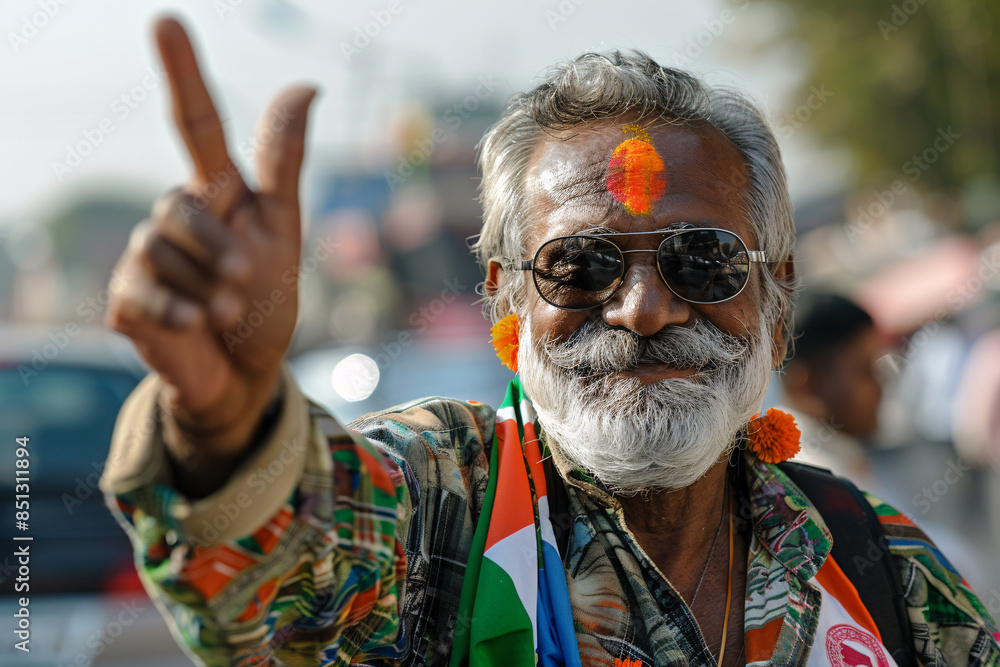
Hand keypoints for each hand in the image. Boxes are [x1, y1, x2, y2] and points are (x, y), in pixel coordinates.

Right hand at [106, 17, 316, 473]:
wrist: (247, 370)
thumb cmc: (267, 298)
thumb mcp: (285, 231)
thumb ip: (284, 162)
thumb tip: (306, 84)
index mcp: (217, 192)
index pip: (195, 122)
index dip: (183, 72)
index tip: (168, 21)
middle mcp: (174, 216)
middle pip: (181, 202)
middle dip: (222, 246)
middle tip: (248, 280)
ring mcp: (144, 256)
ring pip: (163, 249)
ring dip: (211, 286)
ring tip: (231, 311)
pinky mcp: (125, 298)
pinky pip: (144, 292)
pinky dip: (181, 310)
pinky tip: (201, 323)